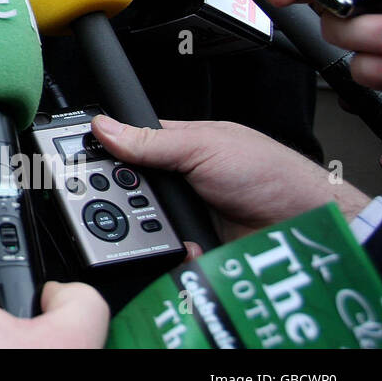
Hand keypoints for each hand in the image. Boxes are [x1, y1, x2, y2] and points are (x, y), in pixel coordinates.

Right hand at [90, 114, 370, 242]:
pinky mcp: (190, 245)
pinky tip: (182, 244)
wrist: (305, 223)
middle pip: (124, 189)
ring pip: (139, 224)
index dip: (100, 156)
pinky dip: (169, 253)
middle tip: (127, 197)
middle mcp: (174, 181)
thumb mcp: (203, 146)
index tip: (76, 165)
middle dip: (122, 196)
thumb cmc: (268, 172)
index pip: (122, 149)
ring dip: (145, 227)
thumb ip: (151, 141)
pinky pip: (163, 254)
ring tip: (164, 224)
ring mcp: (182, 215)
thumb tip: (104, 126)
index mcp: (173, 147)